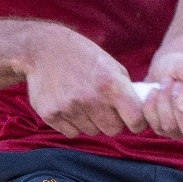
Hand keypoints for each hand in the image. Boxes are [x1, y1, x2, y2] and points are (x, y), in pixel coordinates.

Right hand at [25, 28, 146, 136]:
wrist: (41, 49)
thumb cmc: (81, 55)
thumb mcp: (109, 64)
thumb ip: (126, 88)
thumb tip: (141, 111)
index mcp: (109, 83)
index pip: (135, 119)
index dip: (137, 122)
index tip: (132, 119)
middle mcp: (90, 98)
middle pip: (113, 130)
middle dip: (112, 121)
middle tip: (104, 107)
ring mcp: (69, 108)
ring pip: (91, 131)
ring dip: (90, 121)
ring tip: (81, 100)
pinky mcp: (51, 115)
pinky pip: (72, 132)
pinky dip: (72, 123)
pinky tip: (67, 104)